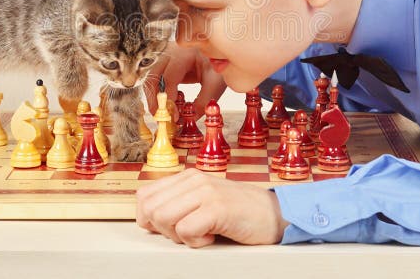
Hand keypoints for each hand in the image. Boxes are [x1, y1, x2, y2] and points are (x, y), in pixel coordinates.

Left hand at [135, 168, 288, 247]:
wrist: (275, 215)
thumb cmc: (239, 213)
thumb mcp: (203, 202)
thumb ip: (178, 204)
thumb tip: (147, 219)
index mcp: (188, 177)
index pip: (144, 195)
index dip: (148, 218)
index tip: (167, 229)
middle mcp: (194, 180)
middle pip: (150, 208)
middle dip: (162, 229)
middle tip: (185, 233)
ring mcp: (206, 192)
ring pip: (163, 218)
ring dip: (178, 236)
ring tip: (200, 234)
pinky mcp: (217, 208)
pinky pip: (185, 230)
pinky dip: (195, 242)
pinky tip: (211, 237)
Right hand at [143, 41, 226, 120]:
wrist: (221, 54)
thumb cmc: (219, 64)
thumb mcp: (216, 83)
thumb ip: (203, 101)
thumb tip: (189, 119)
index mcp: (185, 52)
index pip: (169, 76)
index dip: (169, 98)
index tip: (174, 116)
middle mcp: (172, 52)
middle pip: (153, 75)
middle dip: (155, 99)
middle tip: (161, 118)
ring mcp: (167, 57)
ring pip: (151, 78)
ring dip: (154, 98)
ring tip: (162, 115)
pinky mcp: (166, 64)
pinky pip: (156, 80)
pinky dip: (158, 94)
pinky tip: (168, 106)